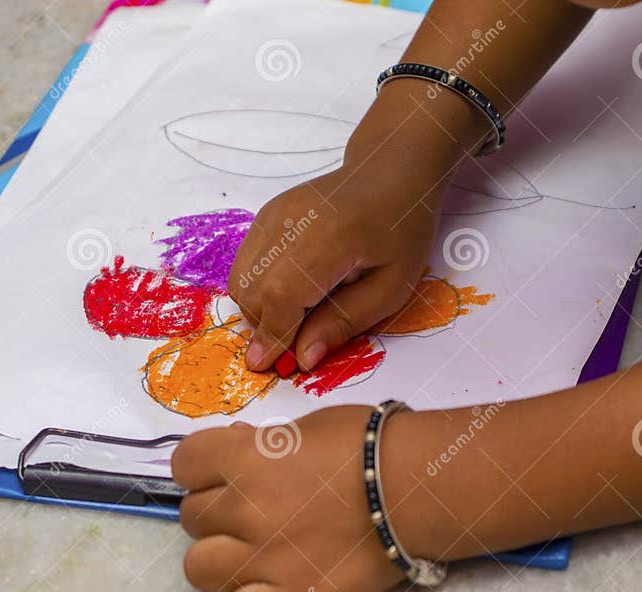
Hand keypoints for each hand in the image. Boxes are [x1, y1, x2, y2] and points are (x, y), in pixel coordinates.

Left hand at [173, 406, 412, 591]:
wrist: (420, 487)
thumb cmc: (370, 444)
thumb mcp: (307, 427)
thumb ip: (261, 443)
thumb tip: (232, 450)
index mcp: (245, 460)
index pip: (184, 463)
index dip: (203, 465)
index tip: (226, 468)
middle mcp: (244, 511)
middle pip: (192, 514)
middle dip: (217, 506)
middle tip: (254, 505)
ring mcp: (264, 561)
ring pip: (198, 566)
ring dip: (221, 554)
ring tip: (253, 548)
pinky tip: (270, 584)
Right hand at [229, 158, 441, 372]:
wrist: (388, 174)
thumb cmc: (401, 231)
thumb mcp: (391, 287)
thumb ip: (345, 322)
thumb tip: (301, 358)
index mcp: (330, 237)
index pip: (282, 294)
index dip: (273, 335)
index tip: (269, 367)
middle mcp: (290, 220)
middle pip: (252, 289)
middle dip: (265, 327)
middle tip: (297, 342)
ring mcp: (272, 214)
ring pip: (240, 279)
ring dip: (259, 310)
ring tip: (299, 314)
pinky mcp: (264, 215)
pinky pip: (245, 264)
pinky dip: (258, 288)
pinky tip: (294, 290)